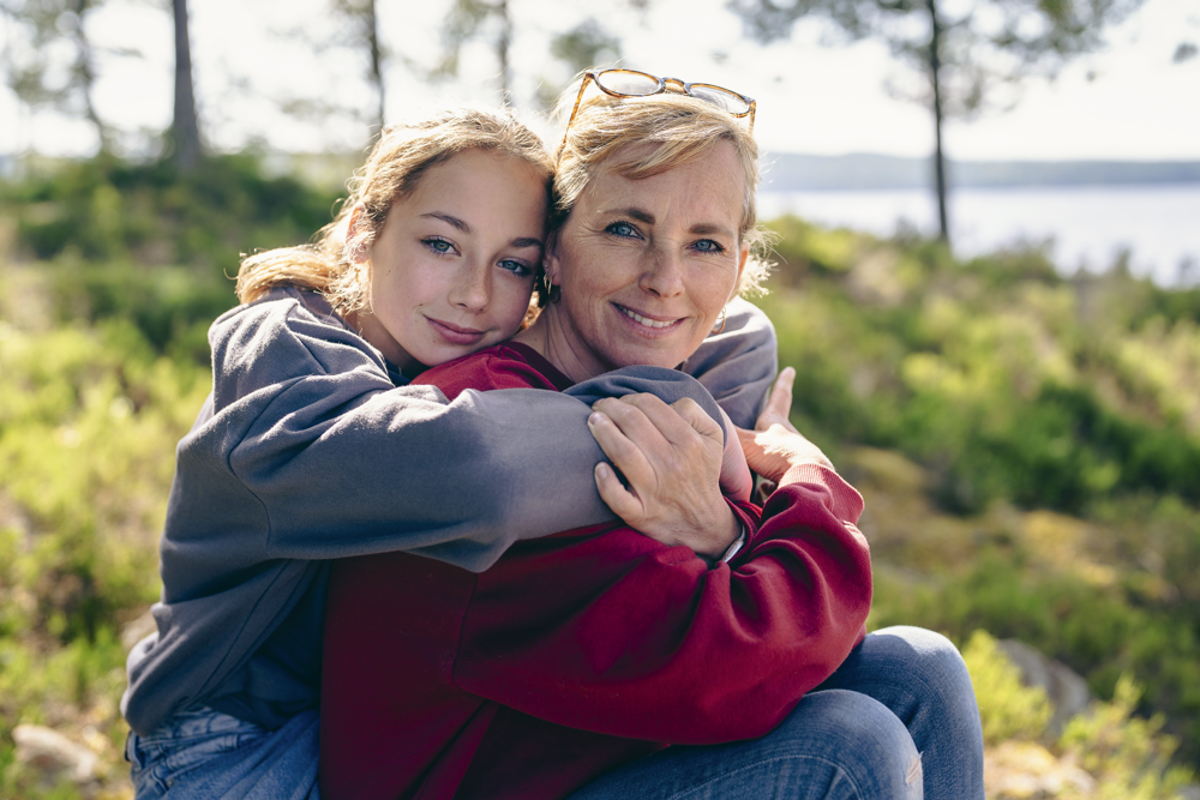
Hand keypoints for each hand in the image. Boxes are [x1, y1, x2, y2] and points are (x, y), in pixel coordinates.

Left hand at [588, 394, 739, 557]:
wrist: (702, 523)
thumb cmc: (699, 472)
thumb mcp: (712, 439)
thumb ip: (693, 412)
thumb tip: (664, 402)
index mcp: (689, 442)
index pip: (651, 406)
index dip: (630, 398)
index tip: (620, 402)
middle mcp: (673, 464)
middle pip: (634, 423)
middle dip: (610, 407)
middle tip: (599, 407)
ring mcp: (655, 491)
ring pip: (624, 453)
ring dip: (603, 432)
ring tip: (592, 421)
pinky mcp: (641, 514)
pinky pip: (619, 499)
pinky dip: (605, 482)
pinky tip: (598, 468)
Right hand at [736, 367, 833, 484]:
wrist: (808, 482)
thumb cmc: (777, 456)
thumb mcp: (746, 442)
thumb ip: (725, 434)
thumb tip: (697, 419)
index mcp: (777, 424)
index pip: (780, 397)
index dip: (782, 383)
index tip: (790, 370)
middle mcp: (788, 440)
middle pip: (778, 429)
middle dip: (770, 427)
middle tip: (765, 424)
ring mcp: (794, 461)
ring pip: (777, 459)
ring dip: (767, 464)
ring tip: (755, 469)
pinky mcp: (797, 480)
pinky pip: (781, 482)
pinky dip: (772, 486)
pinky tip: (766, 492)